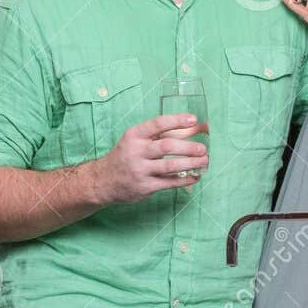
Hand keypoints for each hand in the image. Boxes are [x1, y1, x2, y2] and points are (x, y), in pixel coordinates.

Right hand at [93, 114, 210, 203]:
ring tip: (204, 161)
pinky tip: (195, 176)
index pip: (158, 124)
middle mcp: (136, 151)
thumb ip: (165, 133)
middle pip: (166, 146)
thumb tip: (196, 126)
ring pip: (170, 166)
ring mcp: (140, 170)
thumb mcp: (138, 140)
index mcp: (134, 135)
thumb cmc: (126, 156)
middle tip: (203, 148)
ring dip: (190, 164)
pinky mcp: (145, 186)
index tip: (194, 120)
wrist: (103, 181)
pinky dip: (185, 179)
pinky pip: (169, 183)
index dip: (177, 121)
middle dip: (188, 147)